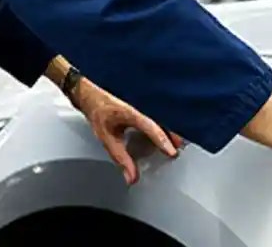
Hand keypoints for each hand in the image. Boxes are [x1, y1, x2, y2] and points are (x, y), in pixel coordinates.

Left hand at [69, 78, 183, 184]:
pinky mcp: (145, 105)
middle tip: (178, 152)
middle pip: (163, 120)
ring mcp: (144, 104)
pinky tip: (167, 137)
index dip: (162, 140)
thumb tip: (132, 177)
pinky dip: (164, 127)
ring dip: (170, 131)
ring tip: (176, 145)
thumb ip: (120, 158)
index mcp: (130, 112)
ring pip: (163, 117)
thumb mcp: (106, 138)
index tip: (172, 153)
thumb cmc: (99, 112)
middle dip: (173, 136)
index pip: (151, 127)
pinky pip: (158, 116)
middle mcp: (141, 105)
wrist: (93, 94)